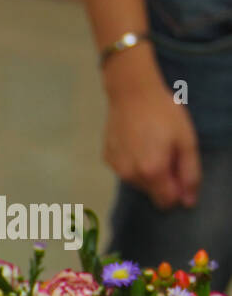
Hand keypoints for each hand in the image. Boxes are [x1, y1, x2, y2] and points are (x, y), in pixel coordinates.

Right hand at [103, 55, 200, 208]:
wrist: (131, 93)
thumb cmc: (164, 114)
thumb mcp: (187, 141)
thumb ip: (190, 174)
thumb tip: (188, 201)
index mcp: (152, 172)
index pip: (166, 201)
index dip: (177, 189)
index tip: (179, 168)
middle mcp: (130, 175)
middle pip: (152, 192)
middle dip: (162, 178)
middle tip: (166, 150)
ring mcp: (116, 168)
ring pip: (138, 182)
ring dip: (147, 170)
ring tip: (150, 143)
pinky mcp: (107, 159)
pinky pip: (125, 169)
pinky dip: (133, 161)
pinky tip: (135, 141)